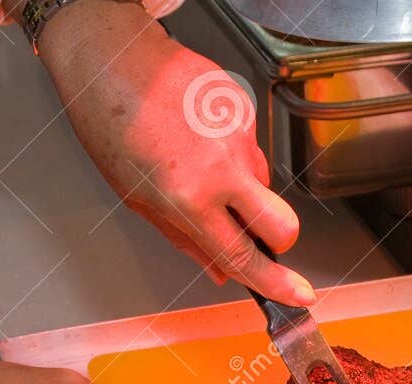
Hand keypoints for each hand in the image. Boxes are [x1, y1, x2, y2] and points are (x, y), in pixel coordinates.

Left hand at [37, 0, 315, 305]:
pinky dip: (230, 150)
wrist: (113, 60)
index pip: (244, 256)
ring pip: (262, 183)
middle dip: (279, 240)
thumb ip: (186, 239)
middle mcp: (221, 169)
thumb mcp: (139, 199)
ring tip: (198, 162)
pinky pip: (250, 147)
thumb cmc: (112, 126)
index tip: (300, 295)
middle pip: (282, 225)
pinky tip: (198, 134)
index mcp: (189, 199)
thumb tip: (220, 271)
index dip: (276, 283)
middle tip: (254, 233)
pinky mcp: (244, 109)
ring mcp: (239, 136)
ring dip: (242, 187)